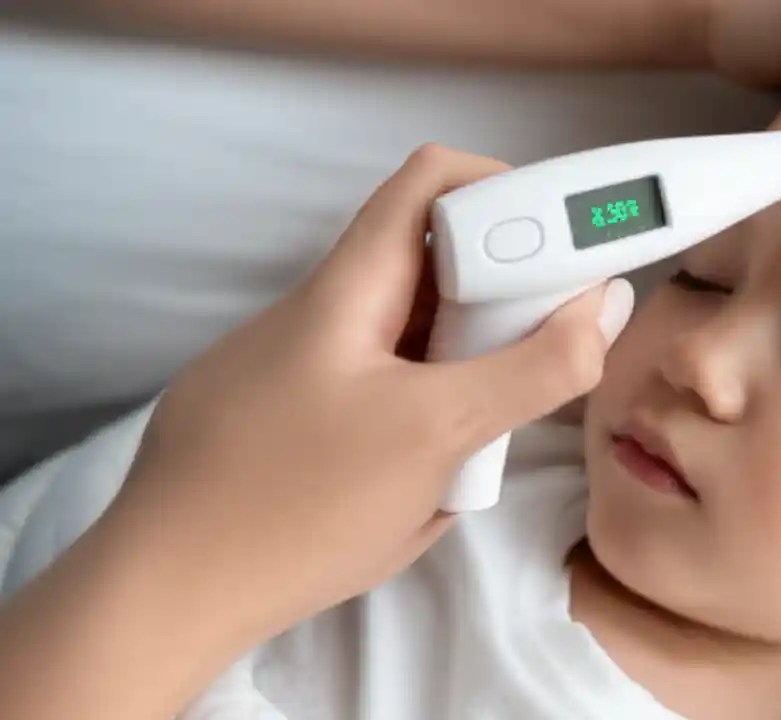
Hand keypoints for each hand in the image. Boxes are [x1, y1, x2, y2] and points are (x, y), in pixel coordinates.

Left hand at [98, 144, 634, 648]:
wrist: (166, 596)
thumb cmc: (298, 500)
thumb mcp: (436, 434)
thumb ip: (531, 370)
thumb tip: (604, 305)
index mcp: (348, 288)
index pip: (433, 181)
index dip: (505, 193)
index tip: (561, 255)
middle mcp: (322, 314)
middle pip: (431, 268)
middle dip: (497, 307)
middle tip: (533, 364)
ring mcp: (298, 371)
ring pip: (408, 340)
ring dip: (462, 371)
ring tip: (475, 444)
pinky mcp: (287, 423)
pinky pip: (376, 392)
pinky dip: (420, 415)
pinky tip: (421, 483)